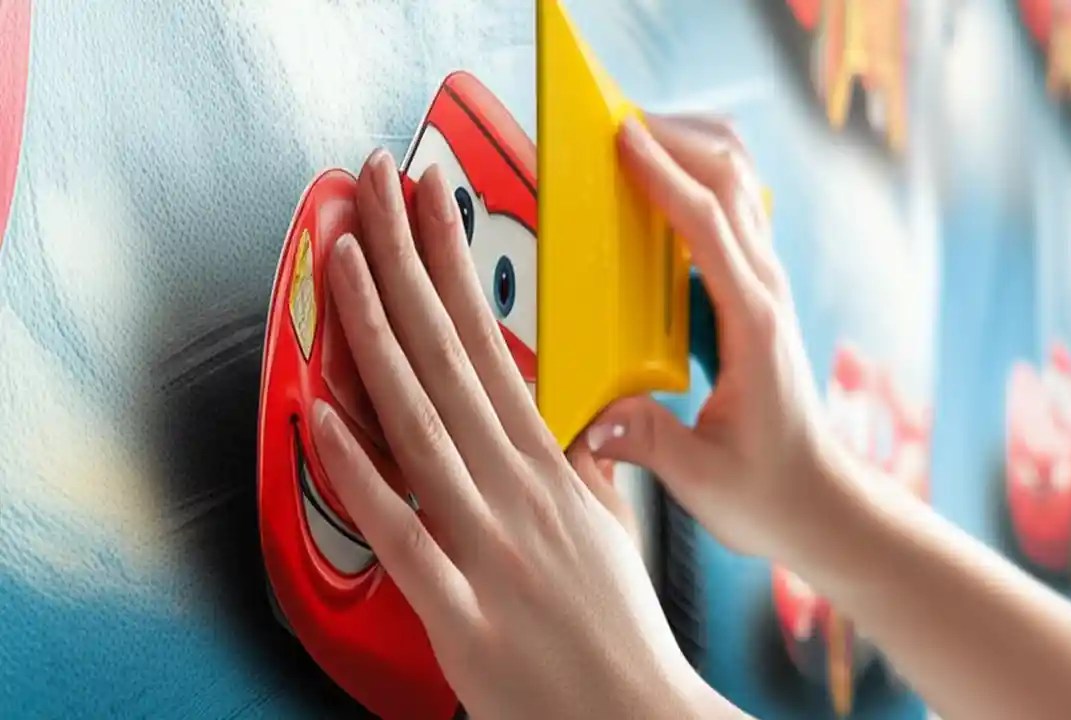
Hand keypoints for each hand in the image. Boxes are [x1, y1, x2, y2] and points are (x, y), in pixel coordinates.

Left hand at [311, 149, 733, 718]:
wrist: (635, 719)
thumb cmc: (618, 628)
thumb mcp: (608, 528)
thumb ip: (580, 463)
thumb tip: (560, 417)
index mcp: (553, 465)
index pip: (493, 342)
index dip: (456, 263)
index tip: (431, 197)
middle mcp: (519, 489)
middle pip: (450, 356)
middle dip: (407, 259)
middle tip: (373, 183)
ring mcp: (488, 545)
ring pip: (420, 421)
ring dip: (376, 334)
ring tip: (342, 258)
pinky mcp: (458, 609)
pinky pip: (400, 529)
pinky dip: (358, 471)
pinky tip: (322, 415)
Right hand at [588, 116, 835, 569]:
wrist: (819, 502)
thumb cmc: (767, 491)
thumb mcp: (703, 478)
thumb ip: (648, 442)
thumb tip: (594, 418)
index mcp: (752, 327)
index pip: (709, 228)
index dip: (664, 177)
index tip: (622, 139)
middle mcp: (767, 294)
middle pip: (733, 182)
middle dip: (678, 138)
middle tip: (615, 123)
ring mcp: (767, 289)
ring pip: (740, 187)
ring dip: (693, 150)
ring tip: (636, 139)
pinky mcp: (757, 296)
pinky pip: (732, 216)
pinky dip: (698, 184)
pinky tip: (658, 193)